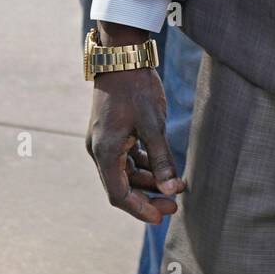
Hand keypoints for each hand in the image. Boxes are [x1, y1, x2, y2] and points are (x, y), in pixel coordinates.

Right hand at [86, 65, 186, 222]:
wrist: (122, 56)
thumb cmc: (136, 88)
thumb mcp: (153, 124)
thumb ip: (161, 159)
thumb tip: (170, 190)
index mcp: (104, 152)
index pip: (120, 195)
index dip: (140, 210)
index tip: (162, 217)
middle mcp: (99, 150)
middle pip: (122, 186)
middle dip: (148, 197)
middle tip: (174, 204)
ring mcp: (104, 140)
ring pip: (126, 172)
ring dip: (148, 181)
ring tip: (175, 185)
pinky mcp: (112, 132)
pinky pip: (126, 157)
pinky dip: (144, 165)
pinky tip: (163, 167)